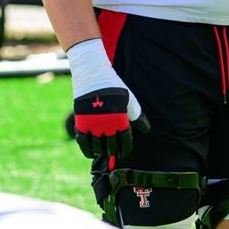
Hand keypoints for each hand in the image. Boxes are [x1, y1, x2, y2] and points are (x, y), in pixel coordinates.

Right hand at [67, 38, 150, 158]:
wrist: (93, 75)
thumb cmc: (113, 87)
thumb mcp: (129, 99)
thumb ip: (137, 116)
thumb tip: (147, 130)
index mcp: (120, 118)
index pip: (125, 141)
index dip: (125, 149)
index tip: (124, 152)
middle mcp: (107, 124)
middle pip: (111, 146)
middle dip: (113, 151)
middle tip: (114, 153)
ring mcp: (93, 124)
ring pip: (97, 146)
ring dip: (101, 152)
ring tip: (103, 152)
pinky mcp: (81, 122)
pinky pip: (83, 142)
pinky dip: (87, 150)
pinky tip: (91, 153)